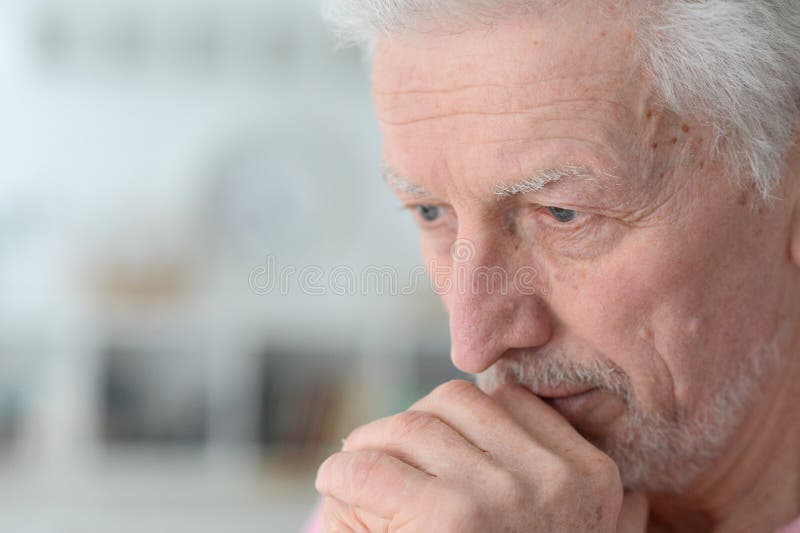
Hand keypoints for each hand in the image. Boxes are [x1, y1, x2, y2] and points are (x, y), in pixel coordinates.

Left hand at [315, 380, 647, 531]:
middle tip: (378, 444)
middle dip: (409, 419)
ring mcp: (501, 497)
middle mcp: (554, 481)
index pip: (508, 401)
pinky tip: (335, 484)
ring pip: (411, 426)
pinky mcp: (447, 521)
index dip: (458, 412)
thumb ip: (614, 519)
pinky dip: (342, 472)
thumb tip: (633, 497)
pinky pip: (371, 467)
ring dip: (369, 441)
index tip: (430, 434)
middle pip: (454, 402)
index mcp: (591, 479)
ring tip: (350, 466)